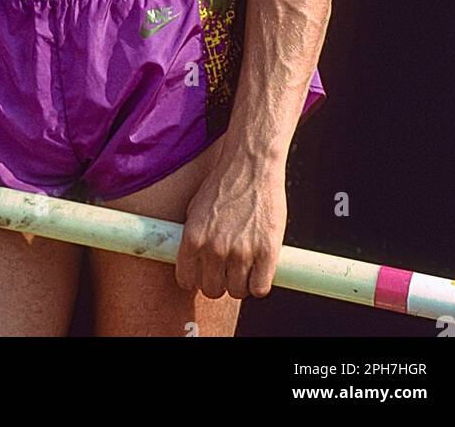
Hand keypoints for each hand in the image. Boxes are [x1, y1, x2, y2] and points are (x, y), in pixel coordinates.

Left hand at [175, 155, 286, 299]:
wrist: (251, 164)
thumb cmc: (224, 184)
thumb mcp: (196, 209)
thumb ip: (193, 237)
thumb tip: (191, 262)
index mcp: (193, 238)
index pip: (187, 280)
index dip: (196, 279)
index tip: (205, 273)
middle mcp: (214, 249)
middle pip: (212, 290)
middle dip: (219, 281)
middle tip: (228, 268)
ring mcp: (241, 252)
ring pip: (237, 291)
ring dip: (241, 282)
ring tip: (245, 264)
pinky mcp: (267, 252)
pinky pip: (260, 289)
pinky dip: (260, 283)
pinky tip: (260, 268)